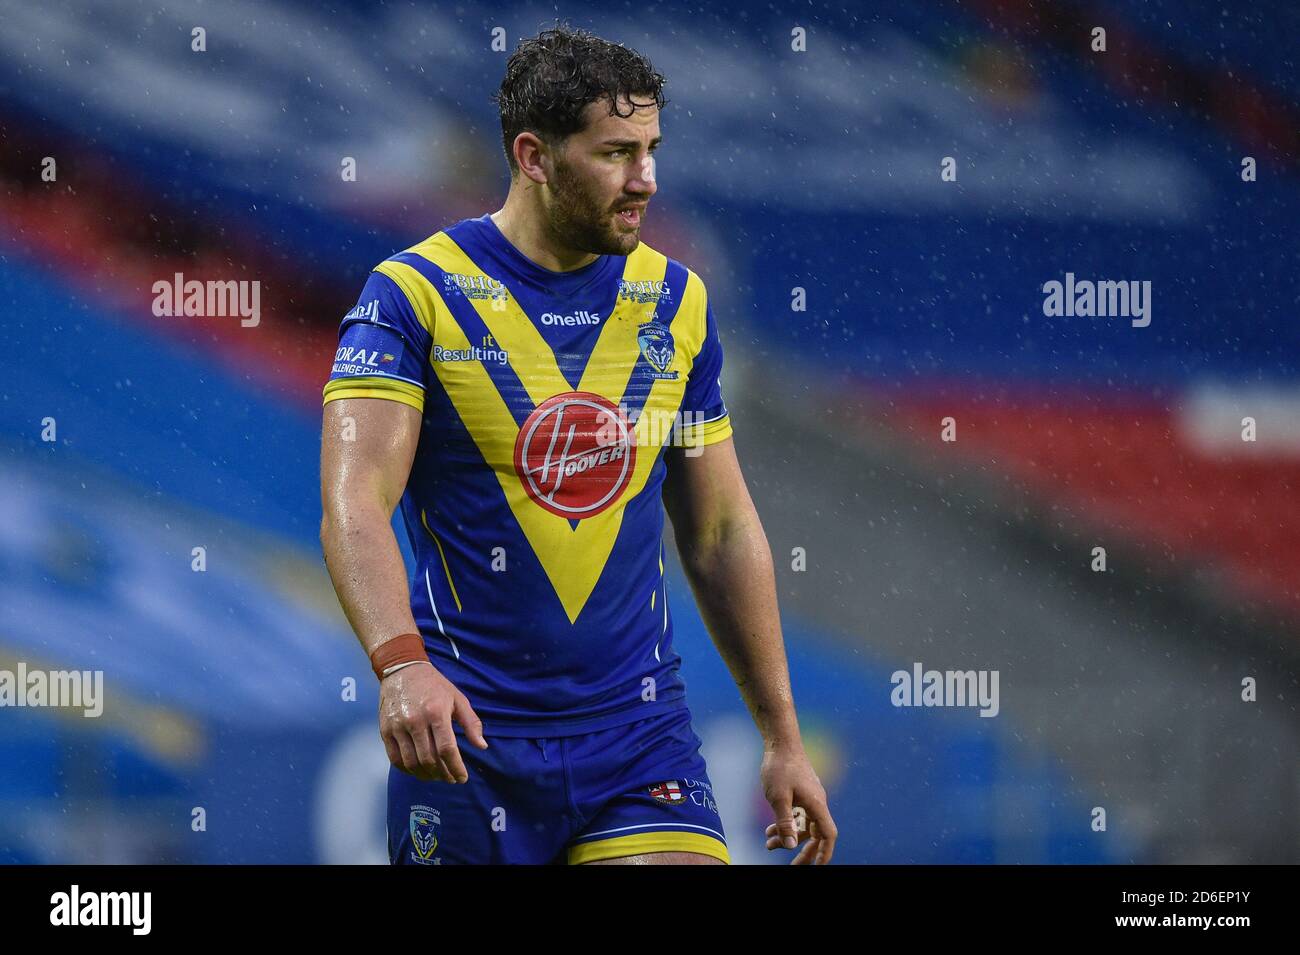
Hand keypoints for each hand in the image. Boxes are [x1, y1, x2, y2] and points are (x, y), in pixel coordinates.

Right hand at [379, 662, 487, 781]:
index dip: (455, 768)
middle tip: (450, 778)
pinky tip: (418, 771)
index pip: (446, 749)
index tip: (462, 778)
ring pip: (412, 762)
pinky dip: (407, 770)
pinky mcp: (385, 731)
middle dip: (442, 774)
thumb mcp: (458, 699)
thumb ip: (471, 723)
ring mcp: (398, 727)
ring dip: (426, 775)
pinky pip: (395, 759)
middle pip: (429, 759)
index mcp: (436, 712)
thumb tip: (482, 746)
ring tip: (436, 777)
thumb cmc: (434, 685)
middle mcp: (415, 721)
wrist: (402, 670)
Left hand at [761, 742, 836, 863]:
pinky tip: (769, 830)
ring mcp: (810, 797)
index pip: (828, 834)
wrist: (780, 742)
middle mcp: (817, 802)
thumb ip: (785, 823)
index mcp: (817, 804)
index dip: (824, 852)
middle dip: (804, 850)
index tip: (817, 866)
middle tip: (791, 864)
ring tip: (769, 844)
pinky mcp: (801, 793)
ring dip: (789, 836)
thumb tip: (791, 846)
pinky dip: (786, 823)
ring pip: (803, 824)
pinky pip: (797, 814)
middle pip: (816, 834)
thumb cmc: (779, 767)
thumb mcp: (778, 798)